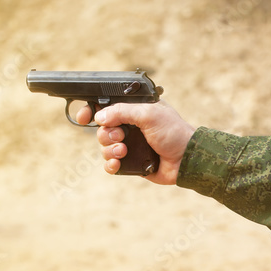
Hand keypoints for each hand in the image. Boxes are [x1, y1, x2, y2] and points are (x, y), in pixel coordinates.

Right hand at [76, 102, 194, 184]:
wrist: (186, 159)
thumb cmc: (173, 132)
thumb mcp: (149, 114)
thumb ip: (123, 111)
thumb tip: (100, 117)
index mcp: (134, 109)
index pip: (106, 106)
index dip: (92, 110)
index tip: (84, 118)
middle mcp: (129, 125)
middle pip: (102, 128)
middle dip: (106, 134)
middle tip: (120, 136)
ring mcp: (129, 144)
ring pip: (104, 146)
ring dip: (110, 149)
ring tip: (124, 151)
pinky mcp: (130, 162)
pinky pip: (110, 164)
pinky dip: (111, 164)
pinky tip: (118, 163)